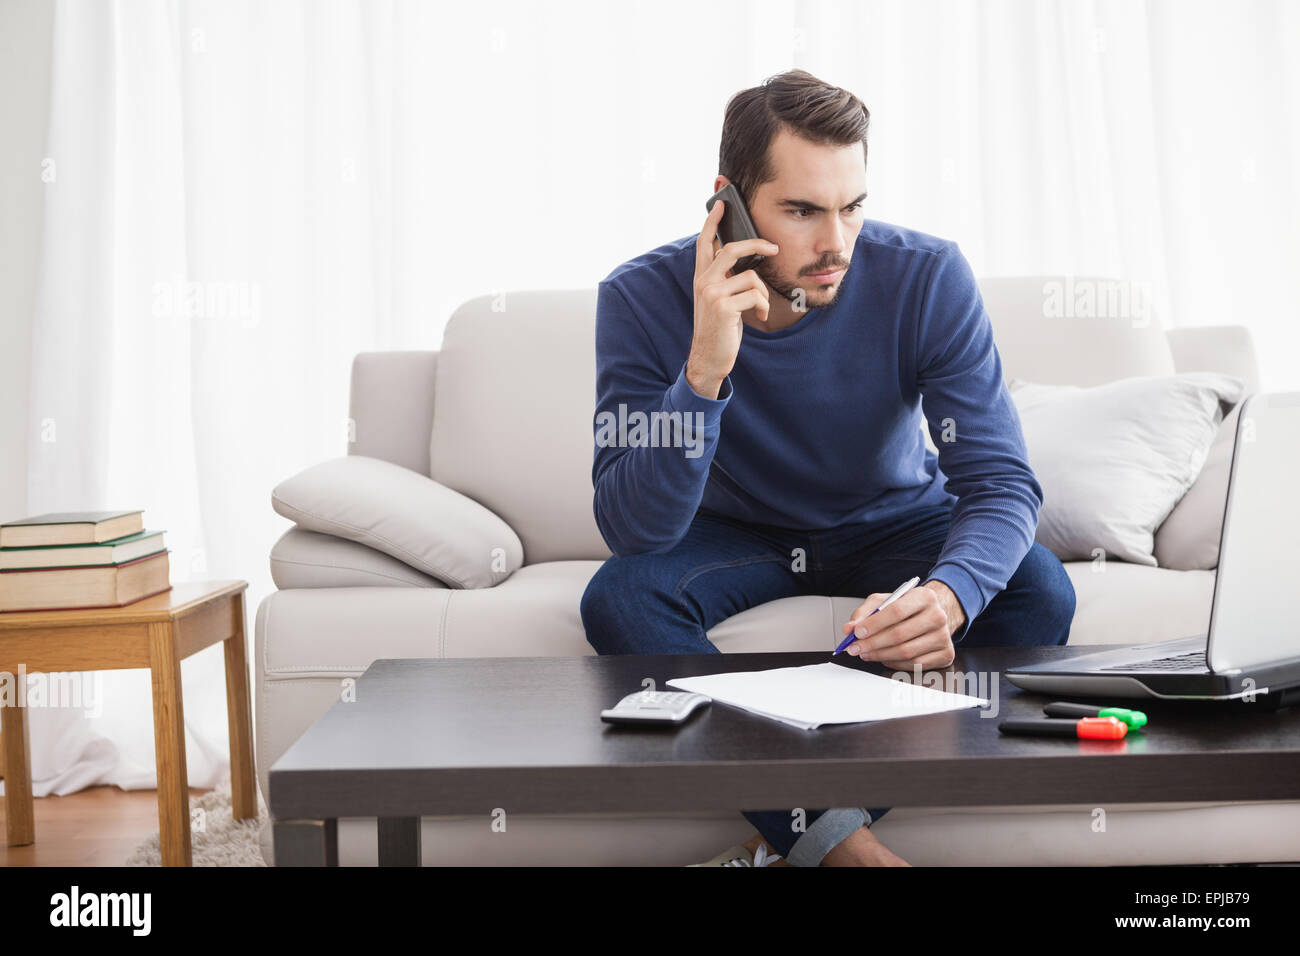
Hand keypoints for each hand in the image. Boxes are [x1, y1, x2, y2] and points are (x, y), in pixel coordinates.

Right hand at [686, 199, 778, 398]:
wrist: (709, 357)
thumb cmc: (720, 328)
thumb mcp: (719, 300)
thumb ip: (725, 279)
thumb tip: (746, 261)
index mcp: (701, 277)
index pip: (705, 243)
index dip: (712, 222)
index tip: (722, 204)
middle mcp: (703, 282)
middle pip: (732, 249)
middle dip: (756, 246)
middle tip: (773, 247)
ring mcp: (712, 293)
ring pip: (751, 277)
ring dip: (763, 294)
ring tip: (759, 308)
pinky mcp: (723, 306)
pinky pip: (755, 295)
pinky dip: (763, 307)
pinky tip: (758, 317)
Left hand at [840, 581, 966, 669]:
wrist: (934, 615)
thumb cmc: (908, 608)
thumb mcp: (885, 601)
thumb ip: (865, 613)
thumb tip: (849, 629)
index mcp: (924, 596)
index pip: (896, 611)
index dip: (874, 624)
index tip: (857, 633)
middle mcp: (938, 616)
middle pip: (900, 634)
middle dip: (872, 644)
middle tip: (855, 648)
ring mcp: (944, 637)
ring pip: (906, 652)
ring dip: (880, 655)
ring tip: (866, 653)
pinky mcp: (946, 654)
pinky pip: (915, 664)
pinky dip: (895, 663)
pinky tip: (884, 658)